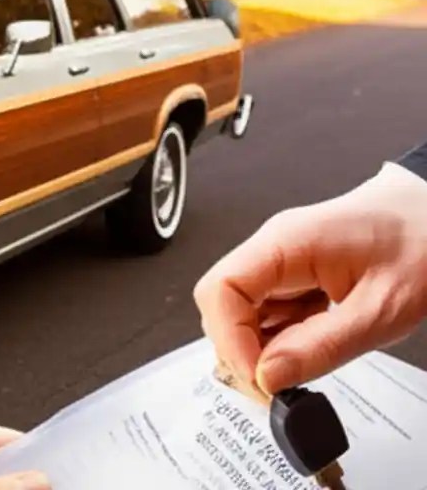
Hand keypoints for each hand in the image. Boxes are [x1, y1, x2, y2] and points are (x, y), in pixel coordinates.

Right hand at [194, 162, 426, 394]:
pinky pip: (265, 309)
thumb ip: (321, 347)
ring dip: (263, 344)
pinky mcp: (289, 272)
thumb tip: (268, 376)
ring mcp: (278, 259)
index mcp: (286, 243)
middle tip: (278, 382)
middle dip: (241, 348)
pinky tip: (317, 337)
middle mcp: (272, 246)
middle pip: (220, 302)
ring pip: (239, 310)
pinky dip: (282, 335)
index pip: (222, 292)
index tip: (260, 378)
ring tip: (311, 354)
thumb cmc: (423, 245)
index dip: (231, 341)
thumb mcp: (382, 310)